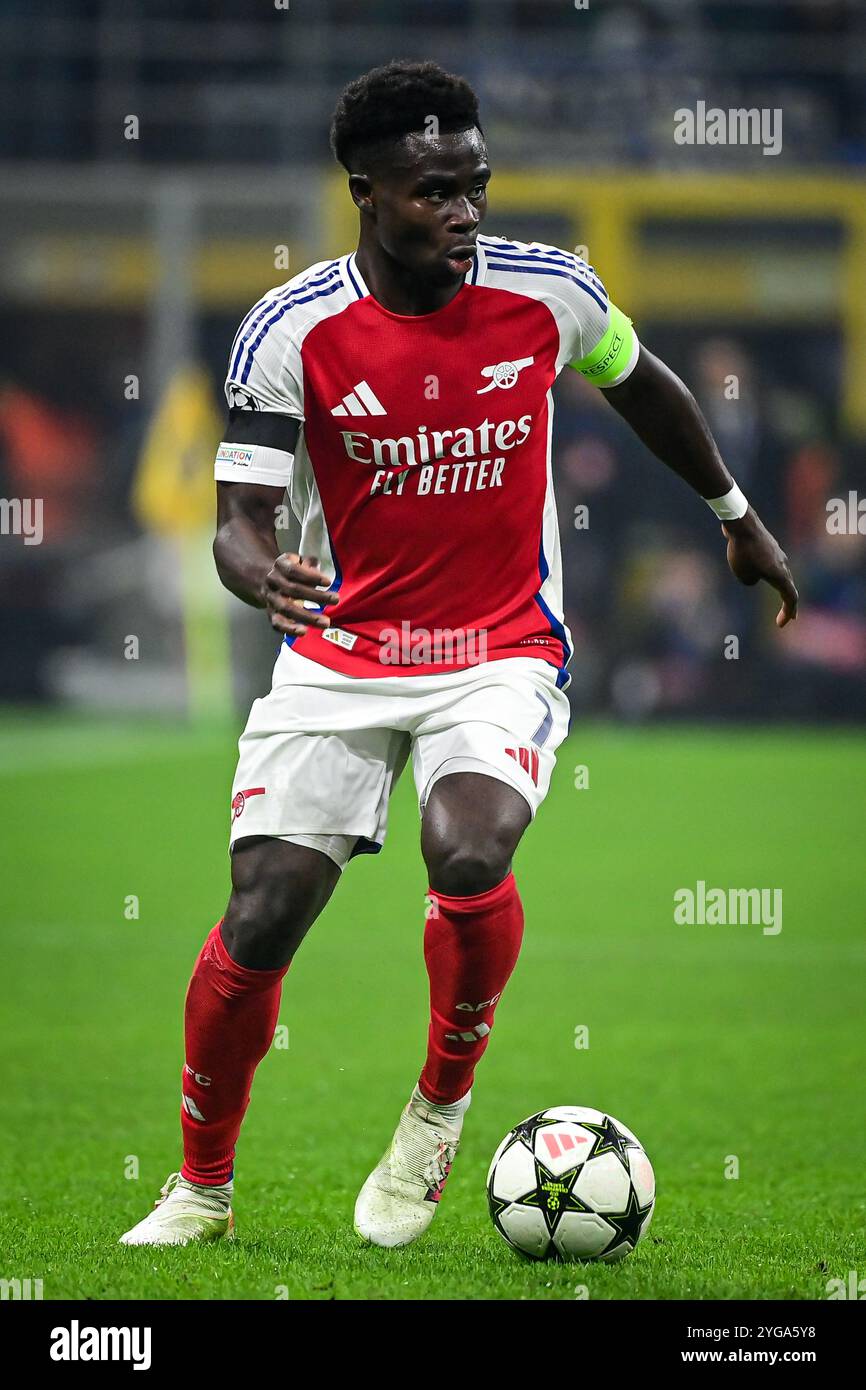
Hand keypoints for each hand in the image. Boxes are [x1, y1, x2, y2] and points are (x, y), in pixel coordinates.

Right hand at [261, 553, 338, 635]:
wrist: (265, 579)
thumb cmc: (290, 571)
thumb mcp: (299, 560)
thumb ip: (310, 564)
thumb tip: (319, 575)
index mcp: (280, 565)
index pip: (294, 570)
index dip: (310, 576)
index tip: (328, 582)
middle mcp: (273, 581)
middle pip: (293, 590)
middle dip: (316, 596)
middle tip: (335, 599)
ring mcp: (271, 598)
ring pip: (286, 609)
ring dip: (307, 617)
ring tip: (325, 622)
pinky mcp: (270, 613)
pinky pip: (277, 623)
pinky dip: (289, 629)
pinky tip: (303, 632)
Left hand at [721, 510, 797, 627]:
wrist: (742, 524)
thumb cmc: (742, 551)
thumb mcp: (743, 575)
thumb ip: (750, 581)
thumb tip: (754, 576)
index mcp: (780, 575)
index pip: (790, 598)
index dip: (788, 612)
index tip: (781, 624)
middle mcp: (783, 564)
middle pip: (788, 588)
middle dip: (788, 604)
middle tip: (789, 617)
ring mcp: (778, 554)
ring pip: (781, 574)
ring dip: (780, 587)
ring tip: (781, 597)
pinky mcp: (769, 546)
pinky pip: (772, 563)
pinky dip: (771, 574)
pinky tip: (764, 574)